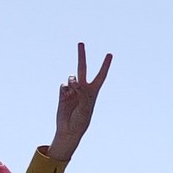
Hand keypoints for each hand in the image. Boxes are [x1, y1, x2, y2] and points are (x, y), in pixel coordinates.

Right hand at [48, 41, 111, 163]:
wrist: (69, 130)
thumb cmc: (81, 121)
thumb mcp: (85, 107)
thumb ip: (81, 92)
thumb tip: (73, 80)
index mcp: (93, 91)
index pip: (101, 75)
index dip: (105, 65)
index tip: (110, 54)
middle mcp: (83, 88)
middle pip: (82, 68)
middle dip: (81, 55)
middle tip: (80, 42)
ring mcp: (72, 90)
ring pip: (71, 77)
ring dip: (72, 81)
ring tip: (73, 89)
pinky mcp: (63, 93)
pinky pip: (63, 85)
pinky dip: (65, 90)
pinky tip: (65, 97)